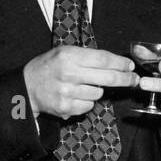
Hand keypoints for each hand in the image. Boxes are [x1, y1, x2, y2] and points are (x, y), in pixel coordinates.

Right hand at [23, 45, 137, 119]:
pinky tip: (75, 96)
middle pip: (108, 78)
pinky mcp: (66, 108)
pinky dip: (86, 102)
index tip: (130, 66)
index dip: (120, 63)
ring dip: (97, 90)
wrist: (27, 87)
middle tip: (133, 79)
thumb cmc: (49, 67)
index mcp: (69, 56)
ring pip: (99, 94)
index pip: (103, 59)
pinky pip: (89, 106)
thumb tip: (118, 63)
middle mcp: (69, 74)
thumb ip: (88, 56)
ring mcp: (67, 93)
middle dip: (125, 79)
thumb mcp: (65, 52)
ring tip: (82, 86)